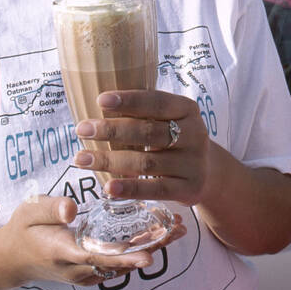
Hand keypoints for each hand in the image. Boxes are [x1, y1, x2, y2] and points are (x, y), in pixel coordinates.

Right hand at [0, 194, 184, 287]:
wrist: (13, 258)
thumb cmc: (23, 229)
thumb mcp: (29, 211)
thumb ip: (50, 208)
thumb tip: (72, 209)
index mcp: (65, 252)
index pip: (98, 257)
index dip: (125, 258)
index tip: (148, 256)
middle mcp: (80, 268)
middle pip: (121, 262)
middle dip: (151, 248)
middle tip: (178, 230)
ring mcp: (87, 273)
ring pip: (125, 264)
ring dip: (152, 248)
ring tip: (177, 228)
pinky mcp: (93, 271)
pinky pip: (120, 264)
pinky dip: (141, 250)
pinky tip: (160, 235)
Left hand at [75, 89, 211, 206]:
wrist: (209, 173)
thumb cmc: (176, 140)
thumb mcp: (170, 120)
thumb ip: (143, 113)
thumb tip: (96, 106)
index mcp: (187, 110)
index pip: (157, 102)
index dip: (130, 101)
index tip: (100, 100)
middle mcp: (194, 134)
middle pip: (148, 132)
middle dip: (111, 130)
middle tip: (82, 129)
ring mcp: (193, 163)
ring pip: (146, 162)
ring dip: (110, 161)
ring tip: (81, 159)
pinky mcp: (188, 188)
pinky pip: (155, 189)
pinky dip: (130, 188)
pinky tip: (109, 187)